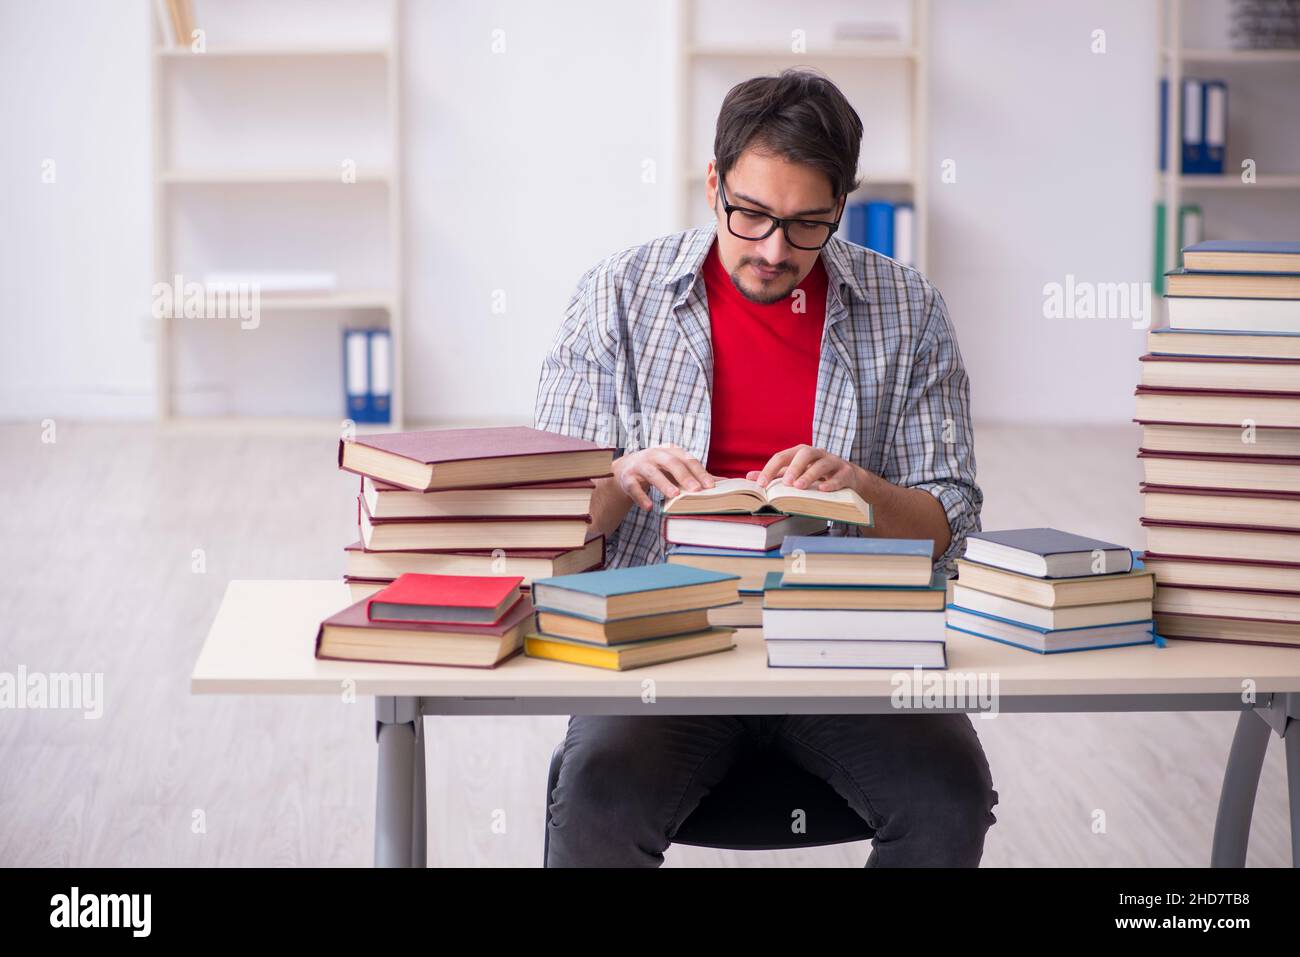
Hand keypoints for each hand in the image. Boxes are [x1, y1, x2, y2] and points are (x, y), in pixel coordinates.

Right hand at [612, 443, 713, 510]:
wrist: (627, 468)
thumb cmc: (660, 469)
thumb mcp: (676, 468)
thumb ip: (696, 475)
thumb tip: (725, 483)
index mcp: (671, 451)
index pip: (688, 460)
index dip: (699, 472)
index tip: (711, 486)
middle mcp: (655, 455)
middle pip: (671, 463)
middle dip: (684, 476)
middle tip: (696, 490)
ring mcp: (640, 465)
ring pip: (652, 473)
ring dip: (664, 484)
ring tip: (674, 496)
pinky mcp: (627, 478)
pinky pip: (634, 487)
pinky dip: (641, 497)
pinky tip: (649, 507)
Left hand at [747, 444, 861, 493]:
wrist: (847, 477)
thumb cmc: (815, 474)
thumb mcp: (794, 473)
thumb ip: (774, 475)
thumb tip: (750, 478)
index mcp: (800, 453)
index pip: (782, 456)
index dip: (770, 469)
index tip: (761, 484)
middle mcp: (816, 454)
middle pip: (804, 454)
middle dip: (794, 467)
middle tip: (785, 483)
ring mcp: (832, 462)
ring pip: (821, 464)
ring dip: (809, 475)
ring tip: (799, 487)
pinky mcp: (846, 473)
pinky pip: (839, 476)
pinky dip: (831, 483)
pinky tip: (823, 490)